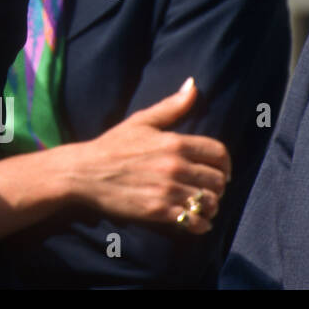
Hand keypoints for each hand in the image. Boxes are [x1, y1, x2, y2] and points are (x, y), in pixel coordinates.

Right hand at [70, 77, 231, 233]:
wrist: (82, 172)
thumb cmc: (112, 145)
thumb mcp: (140, 121)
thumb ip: (171, 106)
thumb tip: (193, 84)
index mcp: (174, 142)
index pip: (219, 154)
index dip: (225, 164)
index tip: (220, 171)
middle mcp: (175, 166)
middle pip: (218, 180)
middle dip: (216, 186)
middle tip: (205, 189)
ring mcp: (167, 190)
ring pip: (209, 202)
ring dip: (209, 206)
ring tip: (200, 206)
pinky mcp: (159, 211)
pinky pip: (195, 222)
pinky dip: (200, 224)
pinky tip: (193, 220)